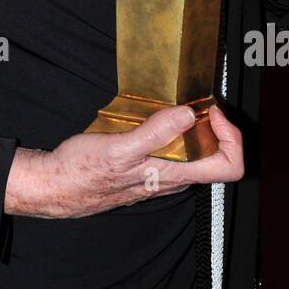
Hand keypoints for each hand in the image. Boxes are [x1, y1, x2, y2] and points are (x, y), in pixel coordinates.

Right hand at [4, 103, 243, 219]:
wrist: (57, 186)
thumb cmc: (83, 172)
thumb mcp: (119, 148)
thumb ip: (155, 133)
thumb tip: (187, 115)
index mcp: (174, 176)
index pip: (229, 167)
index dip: (231, 137)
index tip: (211, 113)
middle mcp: (173, 180)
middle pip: (216, 157)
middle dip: (214, 126)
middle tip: (198, 103)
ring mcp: (162, 176)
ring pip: (195, 154)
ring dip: (194, 128)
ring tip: (177, 106)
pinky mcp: (148, 169)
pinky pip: (175, 152)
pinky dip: (175, 131)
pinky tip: (155, 117)